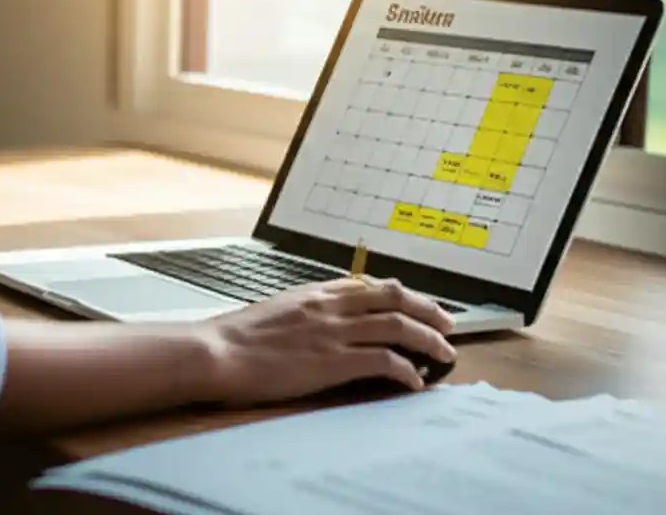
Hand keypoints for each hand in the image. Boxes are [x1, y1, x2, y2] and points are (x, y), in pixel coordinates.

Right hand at [200, 277, 455, 406]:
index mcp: (313, 294)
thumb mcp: (272, 311)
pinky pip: (383, 360)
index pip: (367, 285)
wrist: (217, 352)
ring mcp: (333, 333)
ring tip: (444, 352)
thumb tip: (312, 321)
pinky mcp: (333, 361)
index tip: (415, 302)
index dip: (398, 294)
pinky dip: (405, 369)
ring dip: (427, 338)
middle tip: (448, 323)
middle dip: (427, 309)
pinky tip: (414, 381)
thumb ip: (300, 311)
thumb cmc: (234, 338)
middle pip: (393, 298)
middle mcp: (329, 307)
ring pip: (397, 326)